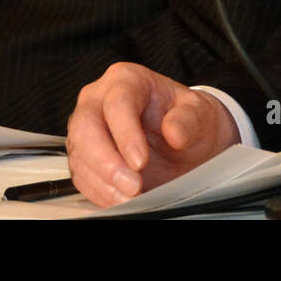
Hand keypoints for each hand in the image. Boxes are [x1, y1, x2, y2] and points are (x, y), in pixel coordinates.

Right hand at [66, 62, 240, 205]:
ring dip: (103, 182)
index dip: (125, 134)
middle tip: (133, 186)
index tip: (140, 162)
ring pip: (80, 155)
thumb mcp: (199, 113)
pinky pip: (81, 176)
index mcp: (127, 80)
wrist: (185, 141)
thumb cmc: (188, 120)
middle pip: (86, 127)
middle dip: (107, 162)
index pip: (117, 103)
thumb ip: (188, 119)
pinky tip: (120, 200)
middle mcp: (99, 100)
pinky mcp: (84, 156)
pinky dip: (99, 192)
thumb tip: (173, 132)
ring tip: (130, 198)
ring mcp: (87, 128)